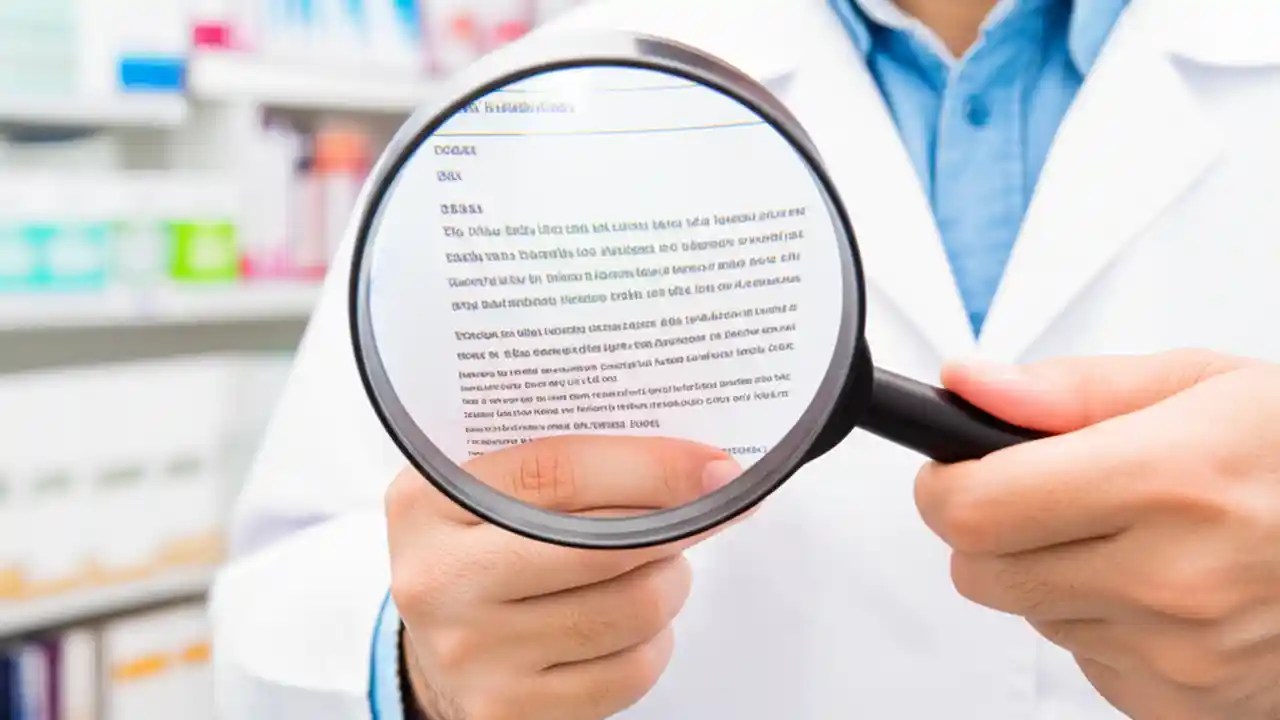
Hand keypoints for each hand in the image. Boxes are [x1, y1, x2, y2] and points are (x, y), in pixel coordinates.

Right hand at [385, 435, 740, 719]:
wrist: (428, 646)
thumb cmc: (477, 552)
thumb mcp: (488, 492)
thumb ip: (567, 471)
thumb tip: (697, 471)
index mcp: (430, 503)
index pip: (560, 472)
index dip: (652, 467)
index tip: (714, 469)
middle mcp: (443, 580)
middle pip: (606, 547)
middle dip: (674, 529)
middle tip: (695, 518)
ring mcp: (474, 654)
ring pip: (632, 609)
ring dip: (667, 584)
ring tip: (650, 571)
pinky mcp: (509, 711)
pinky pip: (630, 673)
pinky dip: (652, 643)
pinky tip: (629, 626)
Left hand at [915, 349, 1279, 719]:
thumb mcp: (1200, 382)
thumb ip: (1067, 390)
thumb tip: (968, 385)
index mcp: (1170, 480)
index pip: (974, 510)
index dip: (946, 484)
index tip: (955, 467)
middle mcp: (1175, 579)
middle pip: (981, 572)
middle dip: (992, 529)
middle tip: (1049, 494)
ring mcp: (1183, 656)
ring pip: (1031, 618)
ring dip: (1054, 576)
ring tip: (1137, 535)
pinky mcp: (1188, 707)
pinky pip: (1085, 662)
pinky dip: (1102, 626)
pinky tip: (1165, 588)